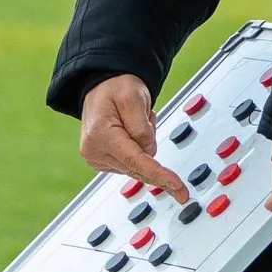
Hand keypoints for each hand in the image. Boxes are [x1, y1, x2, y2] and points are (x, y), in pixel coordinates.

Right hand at [78, 74, 187, 203]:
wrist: (102, 86)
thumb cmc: (115, 87)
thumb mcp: (134, 97)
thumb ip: (143, 128)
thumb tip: (148, 152)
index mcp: (100, 134)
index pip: (135, 161)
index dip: (158, 174)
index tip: (176, 186)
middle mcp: (94, 150)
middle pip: (137, 166)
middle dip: (150, 147)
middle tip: (148, 120)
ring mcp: (97, 157)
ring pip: (136, 166)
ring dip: (143, 147)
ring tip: (135, 120)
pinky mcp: (102, 161)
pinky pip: (131, 163)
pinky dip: (137, 150)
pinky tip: (131, 132)